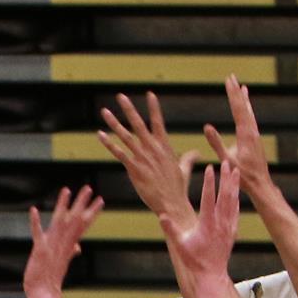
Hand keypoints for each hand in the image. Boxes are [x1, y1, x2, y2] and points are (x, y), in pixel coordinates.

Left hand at [25, 186, 102, 297]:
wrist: (43, 293)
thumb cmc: (50, 278)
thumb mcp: (62, 262)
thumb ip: (70, 252)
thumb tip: (78, 247)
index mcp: (68, 244)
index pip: (83, 224)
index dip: (91, 212)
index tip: (101, 199)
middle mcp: (62, 243)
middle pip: (75, 219)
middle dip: (82, 203)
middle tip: (90, 187)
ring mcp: (52, 245)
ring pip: (59, 221)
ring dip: (62, 205)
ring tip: (67, 190)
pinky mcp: (40, 250)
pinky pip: (37, 233)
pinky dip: (35, 222)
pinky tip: (32, 209)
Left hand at [98, 91, 197, 223]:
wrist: (172, 203)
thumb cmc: (177, 188)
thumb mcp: (184, 169)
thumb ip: (188, 158)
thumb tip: (197, 153)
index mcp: (164, 147)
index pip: (158, 122)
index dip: (153, 108)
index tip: (149, 93)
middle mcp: (153, 149)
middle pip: (139, 124)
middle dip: (129, 109)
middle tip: (120, 96)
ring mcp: (142, 158)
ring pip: (126, 136)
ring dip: (114, 123)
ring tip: (104, 111)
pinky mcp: (134, 169)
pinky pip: (119, 153)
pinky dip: (109, 143)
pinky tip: (100, 135)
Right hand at [162, 163, 240, 280]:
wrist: (211, 274)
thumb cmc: (193, 260)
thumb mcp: (179, 245)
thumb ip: (171, 229)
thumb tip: (162, 215)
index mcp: (207, 224)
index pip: (208, 198)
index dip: (209, 182)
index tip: (210, 168)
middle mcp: (220, 222)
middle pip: (225, 195)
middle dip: (226, 178)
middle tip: (227, 162)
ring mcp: (229, 226)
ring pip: (233, 201)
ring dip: (234, 185)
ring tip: (236, 171)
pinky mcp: (233, 231)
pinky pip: (236, 211)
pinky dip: (237, 199)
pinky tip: (237, 192)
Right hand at [202, 74, 276, 198]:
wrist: (261, 185)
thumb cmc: (242, 176)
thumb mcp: (226, 160)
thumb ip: (216, 143)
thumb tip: (207, 126)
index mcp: (245, 135)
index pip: (238, 109)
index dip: (233, 94)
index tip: (229, 81)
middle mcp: (252, 132)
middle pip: (244, 107)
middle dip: (237, 92)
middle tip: (232, 77)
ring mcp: (255, 136)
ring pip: (249, 113)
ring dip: (244, 100)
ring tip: (242, 87)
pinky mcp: (255, 140)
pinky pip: (250, 120)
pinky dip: (247, 111)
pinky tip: (246, 109)